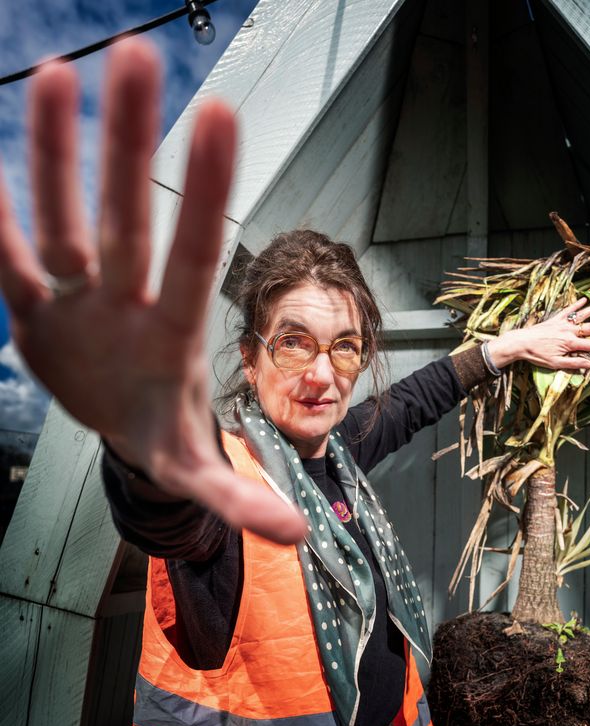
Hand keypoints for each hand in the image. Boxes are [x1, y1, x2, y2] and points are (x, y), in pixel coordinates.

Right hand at [0, 39, 304, 544]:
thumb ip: (236, 496)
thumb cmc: (161, 431)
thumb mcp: (194, 468)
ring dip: (56, 156)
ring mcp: (77, 298)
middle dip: (130, 149)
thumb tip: (293, 536)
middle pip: (128, 218)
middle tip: (140, 58)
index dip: (204, 193)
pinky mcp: (34, 310)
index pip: (191, 252)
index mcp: (170, 330)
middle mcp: (125, 298)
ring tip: (55, 75)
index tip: (219, 116)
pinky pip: (7, 261)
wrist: (118, 423)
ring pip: (63, 220)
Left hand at [488, 297, 589, 371]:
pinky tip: (584, 299)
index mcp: (570, 343)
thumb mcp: (555, 364)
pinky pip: (567, 310)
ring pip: (582, 315)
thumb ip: (573, 364)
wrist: (520, 343)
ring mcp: (562, 323)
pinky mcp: (555, 319)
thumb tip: (589, 365)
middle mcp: (569, 331)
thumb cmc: (537, 355)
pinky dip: (576, 305)